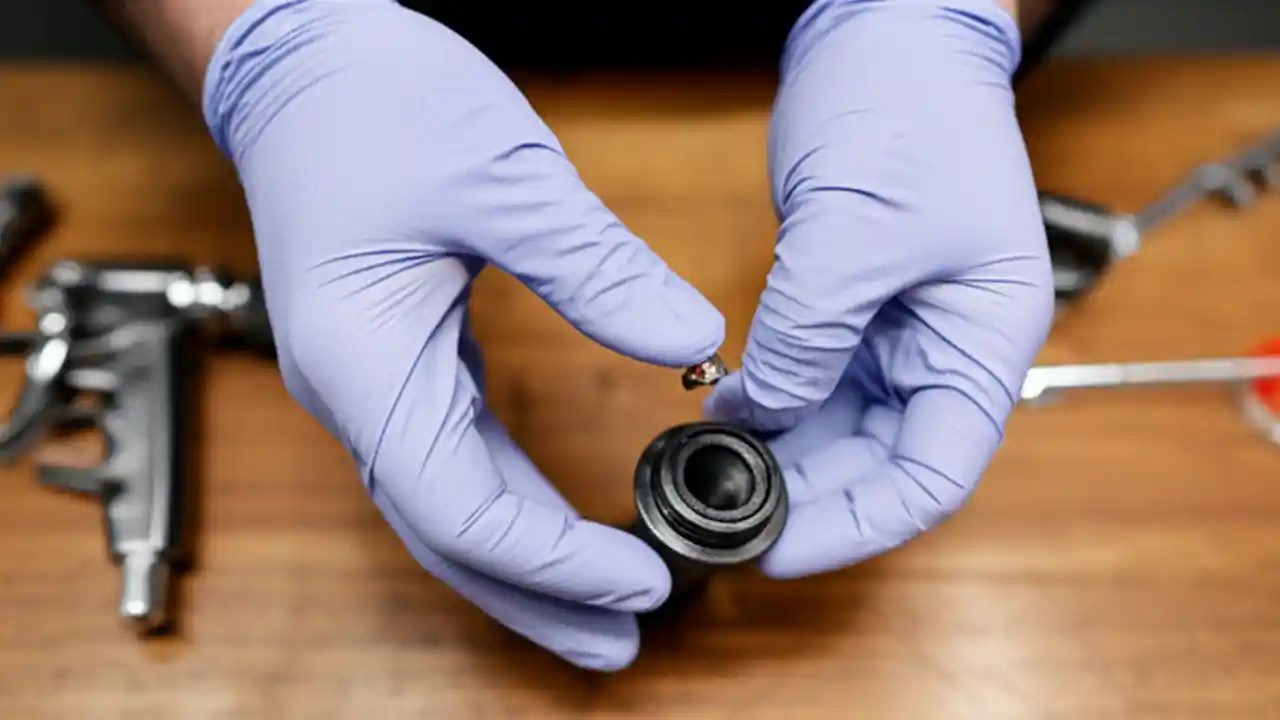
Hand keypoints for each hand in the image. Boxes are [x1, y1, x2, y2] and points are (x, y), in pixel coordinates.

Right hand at [203, 0, 722, 669]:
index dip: (550, 559)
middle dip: (537, 596)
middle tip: (623, 644)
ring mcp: (373, 379)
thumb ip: (595, 268)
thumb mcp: (501, 175)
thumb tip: (690, 341)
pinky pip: (455, 456)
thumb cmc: (369, 100)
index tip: (640, 578)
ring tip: (606, 611)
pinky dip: (513, 502)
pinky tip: (561, 524)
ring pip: (450, 505)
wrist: (297, 57)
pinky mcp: (401, 357)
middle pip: (448, 532)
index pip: (458, 506)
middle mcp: (356, 390)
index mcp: (362, 360)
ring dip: (526, 564)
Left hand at [706, 0, 1052, 576]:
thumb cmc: (909, 108)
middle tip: (724, 520)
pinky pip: (809, 379)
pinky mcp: (849, 305)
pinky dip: (766, 405)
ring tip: (708, 475)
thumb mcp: (856, 230)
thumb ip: (808, 334)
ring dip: (778, 457)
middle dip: (807, 497)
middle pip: (880, 462)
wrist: (886, 32)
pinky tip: (718, 417)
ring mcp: (895, 329)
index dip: (861, 525)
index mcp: (983, 340)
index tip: (782, 548)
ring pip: (837, 428)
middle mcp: (944, 347)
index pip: (932, 474)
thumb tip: (762, 415)